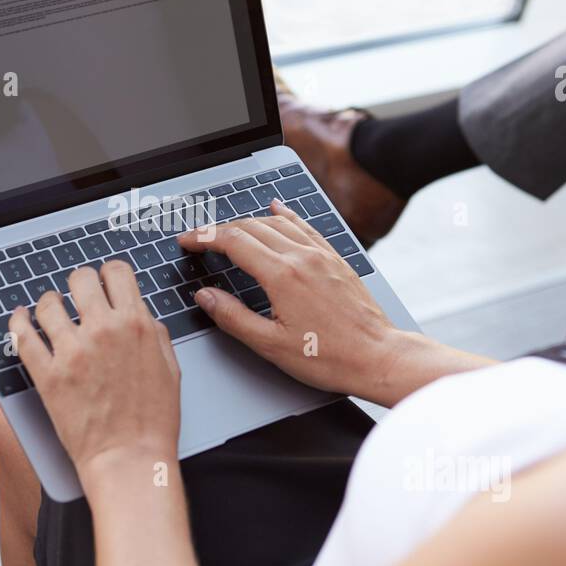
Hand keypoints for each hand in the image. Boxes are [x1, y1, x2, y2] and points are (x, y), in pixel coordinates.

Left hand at [8, 260, 181, 487]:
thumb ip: (155, 335)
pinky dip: (17, 323)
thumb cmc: (153, 421)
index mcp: (136, 325)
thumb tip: (142, 316)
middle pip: (80, 279)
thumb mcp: (170, 369)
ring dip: (48, 302)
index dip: (109, 273)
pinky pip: (23, 337)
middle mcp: (103, 331)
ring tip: (48, 307)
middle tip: (76, 293)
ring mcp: (72, 352)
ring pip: (48, 304)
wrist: (129, 458)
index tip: (104, 280)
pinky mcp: (48, 375)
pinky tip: (18, 319)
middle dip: (78, 283)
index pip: (116, 273)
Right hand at [177, 201, 489, 405]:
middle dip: (220, 229)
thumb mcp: (271, 346)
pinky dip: (285, 215)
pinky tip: (277, 208)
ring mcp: (321, 255)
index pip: (233, 241)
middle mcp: (302, 257)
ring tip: (228, 230)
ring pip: (276, 222)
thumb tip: (206, 296)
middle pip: (251, 227)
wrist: (378, 356)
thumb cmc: (329, 357)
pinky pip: (305, 226)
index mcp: (282, 275)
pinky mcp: (335, 259)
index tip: (187, 241)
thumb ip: (233, 317)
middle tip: (200, 239)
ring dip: (247, 222)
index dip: (204, 237)